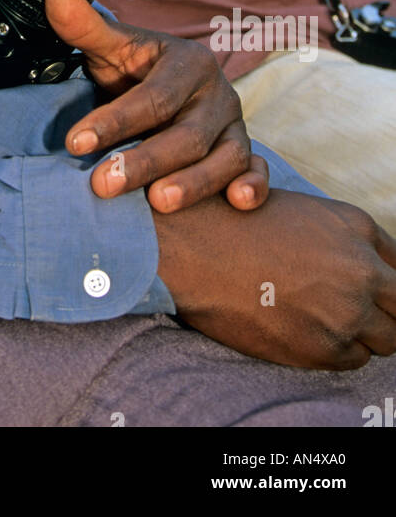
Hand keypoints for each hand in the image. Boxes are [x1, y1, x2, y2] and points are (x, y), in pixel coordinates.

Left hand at [44, 0, 267, 211]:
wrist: (166, 82)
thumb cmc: (135, 70)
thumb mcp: (111, 48)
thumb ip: (84, 26)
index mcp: (189, 63)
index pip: (153, 96)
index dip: (115, 121)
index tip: (75, 143)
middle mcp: (218, 94)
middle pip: (188, 133)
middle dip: (146, 160)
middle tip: (103, 184)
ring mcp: (234, 125)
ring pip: (227, 157)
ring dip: (197, 182)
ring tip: (159, 203)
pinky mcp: (245, 153)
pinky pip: (257, 170)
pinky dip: (255, 185)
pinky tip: (238, 203)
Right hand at [152, 188, 395, 369]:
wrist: (196, 249)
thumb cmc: (240, 224)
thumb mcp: (305, 212)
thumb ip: (347, 239)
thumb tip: (372, 268)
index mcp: (357, 228)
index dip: (390, 283)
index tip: (378, 292)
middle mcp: (362, 271)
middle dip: (387, 311)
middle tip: (358, 311)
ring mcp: (346, 312)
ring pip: (386, 339)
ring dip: (365, 333)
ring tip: (328, 320)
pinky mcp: (324, 348)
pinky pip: (353, 359)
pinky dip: (339, 350)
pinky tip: (308, 331)